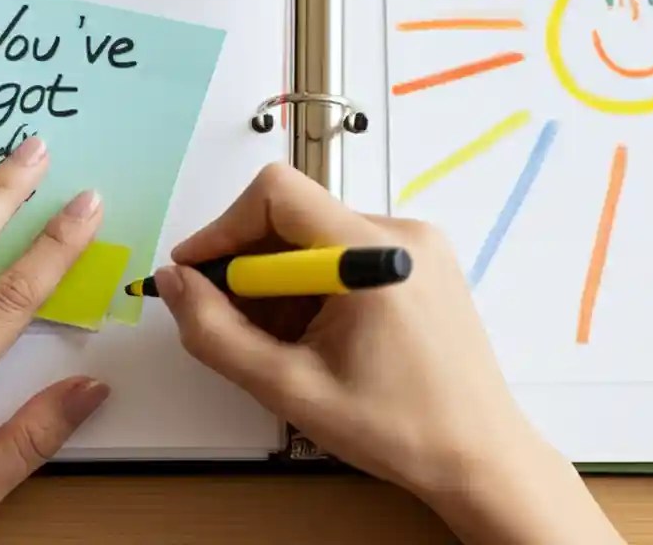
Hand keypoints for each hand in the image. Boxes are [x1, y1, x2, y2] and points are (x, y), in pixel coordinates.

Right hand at [157, 164, 623, 544]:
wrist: (478, 457)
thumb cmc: (396, 430)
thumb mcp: (288, 387)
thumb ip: (215, 332)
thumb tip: (174, 282)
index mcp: (373, 255)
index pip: (277, 195)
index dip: (222, 228)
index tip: (195, 275)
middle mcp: (401, 234)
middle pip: (293, 215)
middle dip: (248, 266)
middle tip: (232, 323)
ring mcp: (417, 245)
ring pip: (315, 236)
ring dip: (280, 281)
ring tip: (284, 343)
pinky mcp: (421, 262)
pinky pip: (344, 251)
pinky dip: (312, 286)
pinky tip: (316, 336)